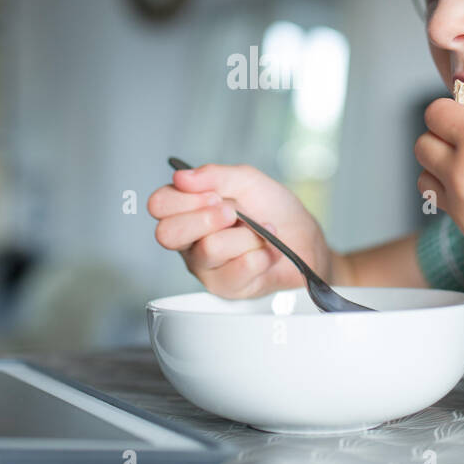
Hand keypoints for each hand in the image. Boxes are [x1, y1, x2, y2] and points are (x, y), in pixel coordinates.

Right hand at [148, 163, 335, 298]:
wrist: (304, 240)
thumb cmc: (272, 210)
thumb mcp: (246, 180)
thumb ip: (214, 175)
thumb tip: (182, 177)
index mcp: (186, 211)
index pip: (159, 204)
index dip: (184, 198)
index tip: (214, 195)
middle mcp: (189, 241)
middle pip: (167, 234)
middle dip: (207, 218)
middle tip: (233, 213)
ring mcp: (204, 267)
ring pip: (210, 248)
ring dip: (247, 234)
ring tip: (262, 231)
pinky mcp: (225, 287)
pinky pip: (239, 268)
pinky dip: (263, 254)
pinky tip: (268, 250)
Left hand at [414, 98, 463, 277]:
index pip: (434, 114)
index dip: (449, 111)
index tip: (461, 115)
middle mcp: (462, 173)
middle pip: (422, 146)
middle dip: (441, 138)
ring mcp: (463, 208)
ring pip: (425, 180)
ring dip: (440, 171)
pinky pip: (449, 208)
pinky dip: (460, 199)